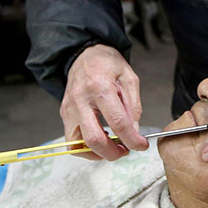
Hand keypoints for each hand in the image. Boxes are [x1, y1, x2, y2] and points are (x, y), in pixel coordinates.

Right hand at [61, 45, 146, 160]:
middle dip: (113, 153)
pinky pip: (72, 141)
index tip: (142, 145)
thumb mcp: (129, 78)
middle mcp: (81, 100)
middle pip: (94, 138)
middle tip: (126, 150)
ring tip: (113, 147)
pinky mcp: (64, 114)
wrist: (84, 55)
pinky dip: (86, 148)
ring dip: (98, 153)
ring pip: (79, 144)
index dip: (132, 139)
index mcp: (100, 87)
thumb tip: (134, 131)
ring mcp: (69, 109)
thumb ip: (133, 106)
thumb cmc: (108, 64)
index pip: (117, 122)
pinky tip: (100, 141)